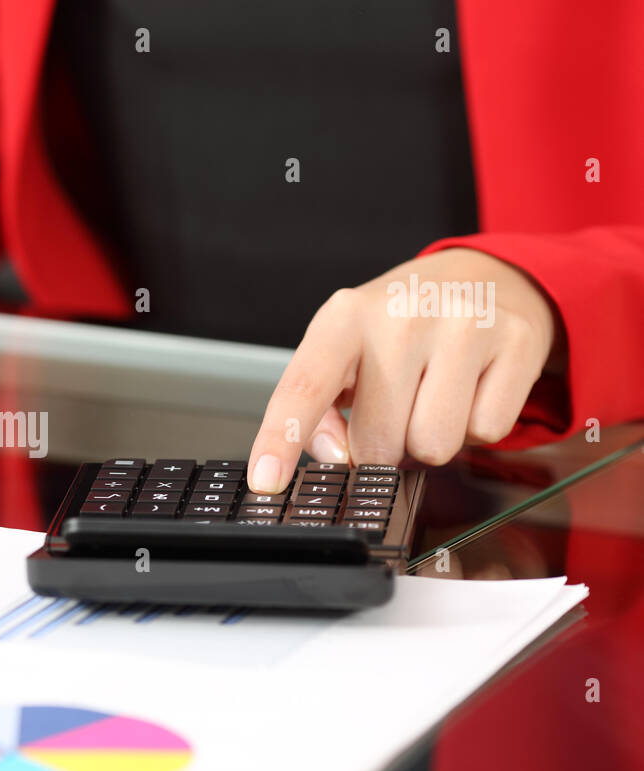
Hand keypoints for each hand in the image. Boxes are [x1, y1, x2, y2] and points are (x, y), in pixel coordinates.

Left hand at [246, 248, 560, 492]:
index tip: (266, 481)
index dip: (281, 438)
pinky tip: (471, 389)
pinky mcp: (516, 342)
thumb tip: (335, 455)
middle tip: (395, 406)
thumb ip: (320, 408)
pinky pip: (488, 432)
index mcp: (345, 317)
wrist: (486, 276)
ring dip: (429, 439)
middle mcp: (402, 315)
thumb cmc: (401, 327)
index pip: (304, 385)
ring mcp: (464, 325)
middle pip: (377, 443)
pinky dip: (477, 426)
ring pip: (433, 447)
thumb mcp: (344, 353)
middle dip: (383, 444)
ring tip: (432, 396)